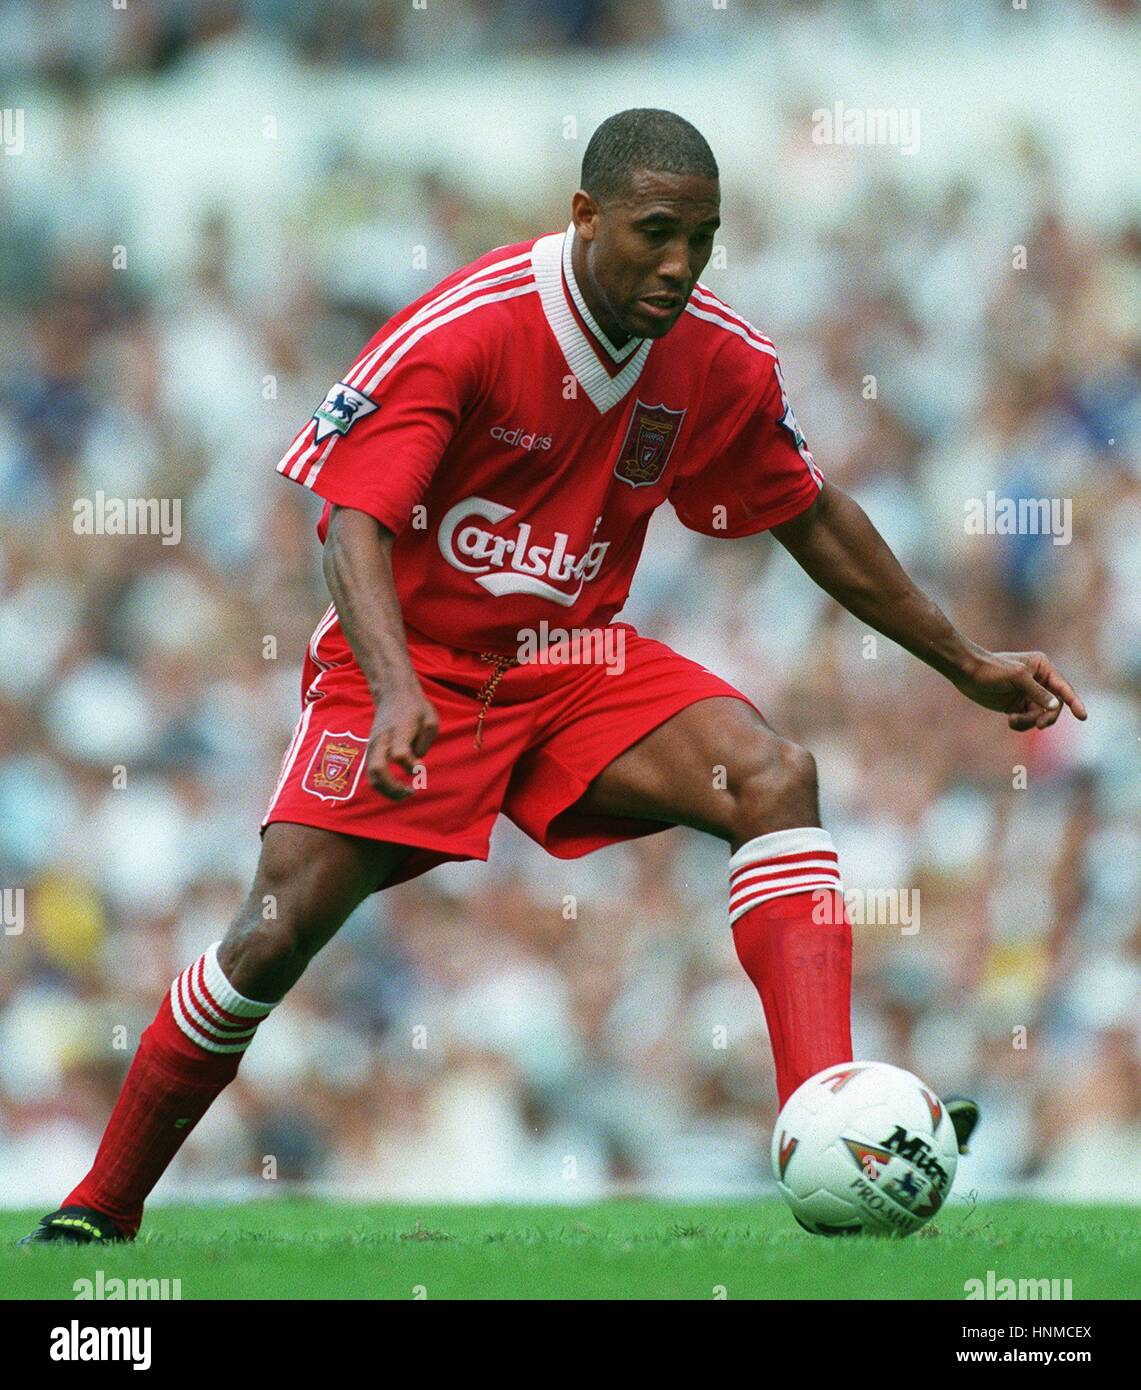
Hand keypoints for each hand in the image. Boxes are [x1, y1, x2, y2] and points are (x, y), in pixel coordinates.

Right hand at [366, 674, 438, 798]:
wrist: (393, 693)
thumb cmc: (416, 709)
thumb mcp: (429, 721)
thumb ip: (423, 744)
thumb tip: (414, 768)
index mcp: (399, 730)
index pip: (399, 753)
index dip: (410, 765)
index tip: (421, 768)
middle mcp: (382, 739)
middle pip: (378, 769)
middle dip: (393, 788)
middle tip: (410, 792)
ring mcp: (373, 745)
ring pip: (371, 776)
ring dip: (387, 791)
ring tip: (405, 793)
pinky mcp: (370, 750)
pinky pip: (372, 774)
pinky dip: (383, 786)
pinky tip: (397, 788)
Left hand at [952, 648, 1087, 731]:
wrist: (967, 673)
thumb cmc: (992, 669)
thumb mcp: (1017, 678)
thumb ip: (1037, 692)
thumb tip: (1056, 706)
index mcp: (1043, 667)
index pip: (1063, 687)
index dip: (1075, 702)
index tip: (1083, 717)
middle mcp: (1039, 681)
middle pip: (1054, 705)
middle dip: (1047, 716)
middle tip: (1040, 725)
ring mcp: (1028, 694)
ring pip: (1041, 715)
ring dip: (1030, 721)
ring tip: (1013, 720)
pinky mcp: (1017, 705)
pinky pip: (1028, 720)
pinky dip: (1022, 724)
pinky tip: (1011, 721)